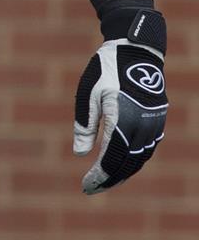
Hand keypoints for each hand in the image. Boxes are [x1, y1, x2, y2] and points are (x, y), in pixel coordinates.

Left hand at [75, 31, 168, 193]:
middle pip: (127, 163)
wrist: (136, 51)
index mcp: (123, 120)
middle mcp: (143, 126)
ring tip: (105, 180)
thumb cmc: (106, 69)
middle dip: (109, 179)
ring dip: (124, 172)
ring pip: (140, 157)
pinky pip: (147, 147)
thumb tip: (81, 154)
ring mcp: (154, 123)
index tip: (86, 186)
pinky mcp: (157, 119)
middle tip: (90, 188)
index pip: (112, 158)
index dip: (99, 175)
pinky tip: (122, 163)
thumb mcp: (88, 94)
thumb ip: (85, 125)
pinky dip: (134, 159)